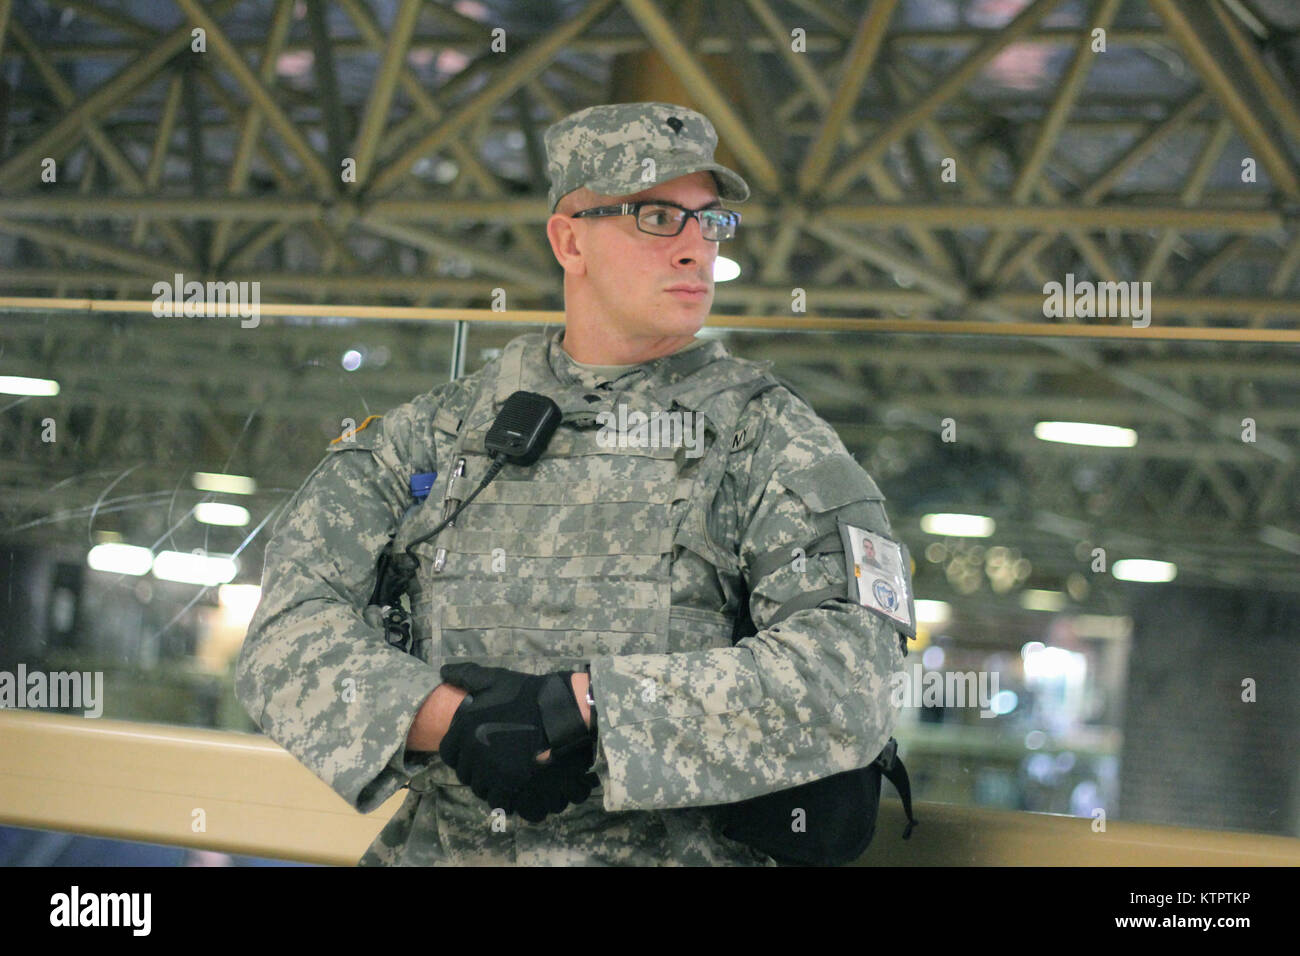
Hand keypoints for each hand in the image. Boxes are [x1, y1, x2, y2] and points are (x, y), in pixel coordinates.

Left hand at [438, 663, 595, 820]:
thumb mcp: (494, 679)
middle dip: (477, 769)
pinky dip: (508, 798)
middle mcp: (474, 756)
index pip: (448, 753)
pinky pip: (502, 802)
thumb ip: (466, 676)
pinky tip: (518, 787)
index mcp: (464, 732)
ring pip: (483, 790)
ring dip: (492, 785)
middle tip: (494, 760)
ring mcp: (494, 774)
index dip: (459, 752)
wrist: (560, 711)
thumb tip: (443, 670)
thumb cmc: (526, 694)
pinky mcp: (514, 787)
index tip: (474, 748)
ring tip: (506, 775)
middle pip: (466, 774)